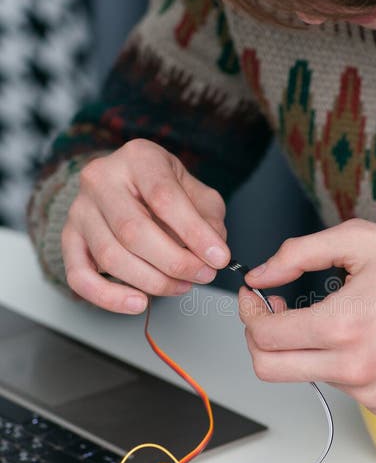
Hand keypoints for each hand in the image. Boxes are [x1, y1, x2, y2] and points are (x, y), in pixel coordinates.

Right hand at [62, 139, 229, 312]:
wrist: (126, 187)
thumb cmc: (163, 189)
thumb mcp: (195, 192)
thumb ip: (208, 218)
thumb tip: (212, 252)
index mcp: (138, 158)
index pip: (164, 197)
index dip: (194, 232)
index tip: (219, 258)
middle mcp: (101, 179)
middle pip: (134, 231)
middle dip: (175, 262)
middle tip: (203, 275)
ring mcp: (80, 210)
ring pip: (111, 257)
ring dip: (153, 282)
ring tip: (182, 286)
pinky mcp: (69, 238)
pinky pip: (80, 277)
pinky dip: (109, 298)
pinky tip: (139, 303)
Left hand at [239, 219, 375, 415]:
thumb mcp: (361, 241)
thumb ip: (298, 253)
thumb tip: (260, 274)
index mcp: (341, 327)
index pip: (263, 336)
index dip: (249, 313)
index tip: (257, 297)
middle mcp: (352, 369)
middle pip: (269, 369)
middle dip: (259, 339)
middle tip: (275, 313)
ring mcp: (369, 393)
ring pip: (308, 375)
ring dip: (308, 348)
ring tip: (343, 318)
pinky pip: (342, 388)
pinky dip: (341, 363)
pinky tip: (369, 339)